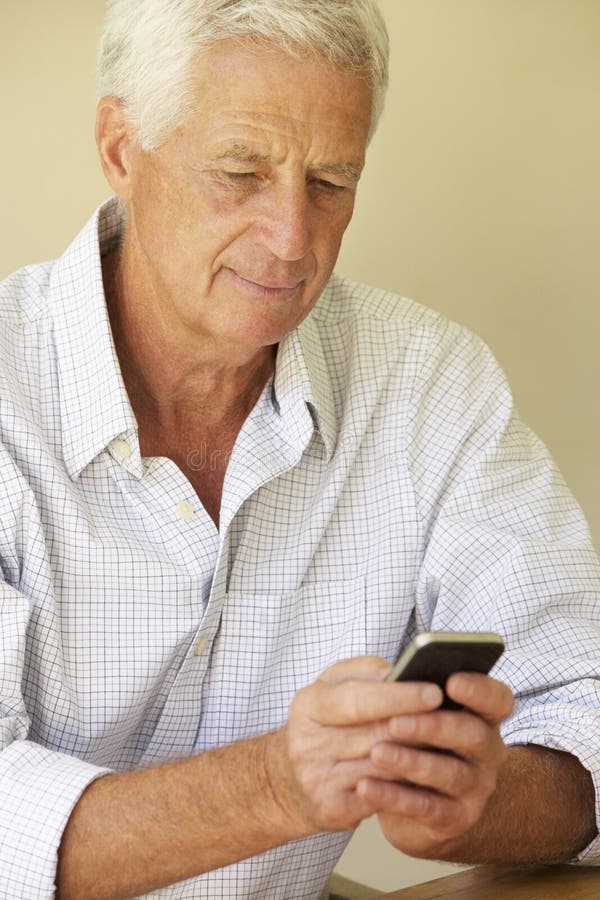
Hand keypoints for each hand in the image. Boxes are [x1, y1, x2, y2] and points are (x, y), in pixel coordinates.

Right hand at [269, 656, 445, 834]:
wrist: (285, 780)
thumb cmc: (321, 723)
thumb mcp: (331, 686)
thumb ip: (364, 672)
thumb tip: (399, 673)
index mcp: (308, 705)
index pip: (357, 700)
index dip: (398, 697)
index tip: (434, 692)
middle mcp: (308, 744)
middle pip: (377, 734)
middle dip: (420, 725)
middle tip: (455, 716)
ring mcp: (319, 781)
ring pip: (386, 767)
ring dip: (420, 755)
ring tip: (450, 742)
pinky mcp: (333, 810)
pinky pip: (383, 796)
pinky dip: (408, 785)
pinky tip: (428, 774)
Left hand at [361, 671, 513, 858]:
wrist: (416, 801)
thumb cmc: (415, 741)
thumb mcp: (418, 713)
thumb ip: (412, 694)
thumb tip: (390, 679)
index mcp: (482, 716)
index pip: (497, 699)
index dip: (479, 689)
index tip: (451, 681)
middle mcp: (487, 751)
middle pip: (473, 735)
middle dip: (433, 726)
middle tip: (395, 722)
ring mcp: (475, 787)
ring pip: (449, 773)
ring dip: (410, 762)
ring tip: (376, 753)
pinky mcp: (455, 819)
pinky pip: (425, 807)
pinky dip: (393, 797)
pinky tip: (366, 786)